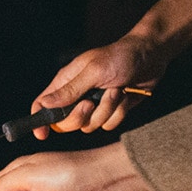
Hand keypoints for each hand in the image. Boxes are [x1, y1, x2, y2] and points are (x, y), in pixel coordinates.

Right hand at [28, 40, 161, 138]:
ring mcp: (94, 105)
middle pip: (65, 123)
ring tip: (116, 91)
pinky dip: (119, 112)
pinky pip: (109, 124)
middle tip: (91, 103)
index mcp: (66, 82)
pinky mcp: (111, 111)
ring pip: (90, 126)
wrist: (152, 56)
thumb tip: (44, 104)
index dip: (39, 121)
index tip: (42, 134)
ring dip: (106, 110)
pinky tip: (126, 96)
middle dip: (80, 116)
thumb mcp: (93, 71)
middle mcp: (77, 96)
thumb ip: (69, 90)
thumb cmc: (120, 56)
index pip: (42, 105)